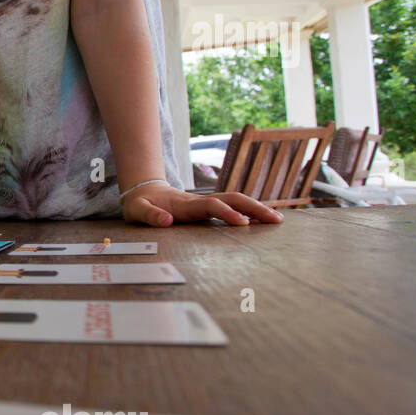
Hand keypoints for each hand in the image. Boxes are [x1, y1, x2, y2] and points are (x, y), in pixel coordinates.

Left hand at [122, 184, 283, 226]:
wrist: (143, 191)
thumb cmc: (140, 203)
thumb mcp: (137, 210)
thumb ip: (151, 215)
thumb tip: (166, 221)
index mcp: (186, 205)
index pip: (211, 207)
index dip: (227, 213)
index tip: (242, 223)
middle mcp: (200, 202)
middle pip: (232, 200)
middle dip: (253, 208)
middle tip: (275, 220)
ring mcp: (206, 204)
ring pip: (236, 202)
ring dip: (256, 209)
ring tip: (277, 220)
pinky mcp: (208, 209)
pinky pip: (232, 208)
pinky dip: (249, 212)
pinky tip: (262, 221)